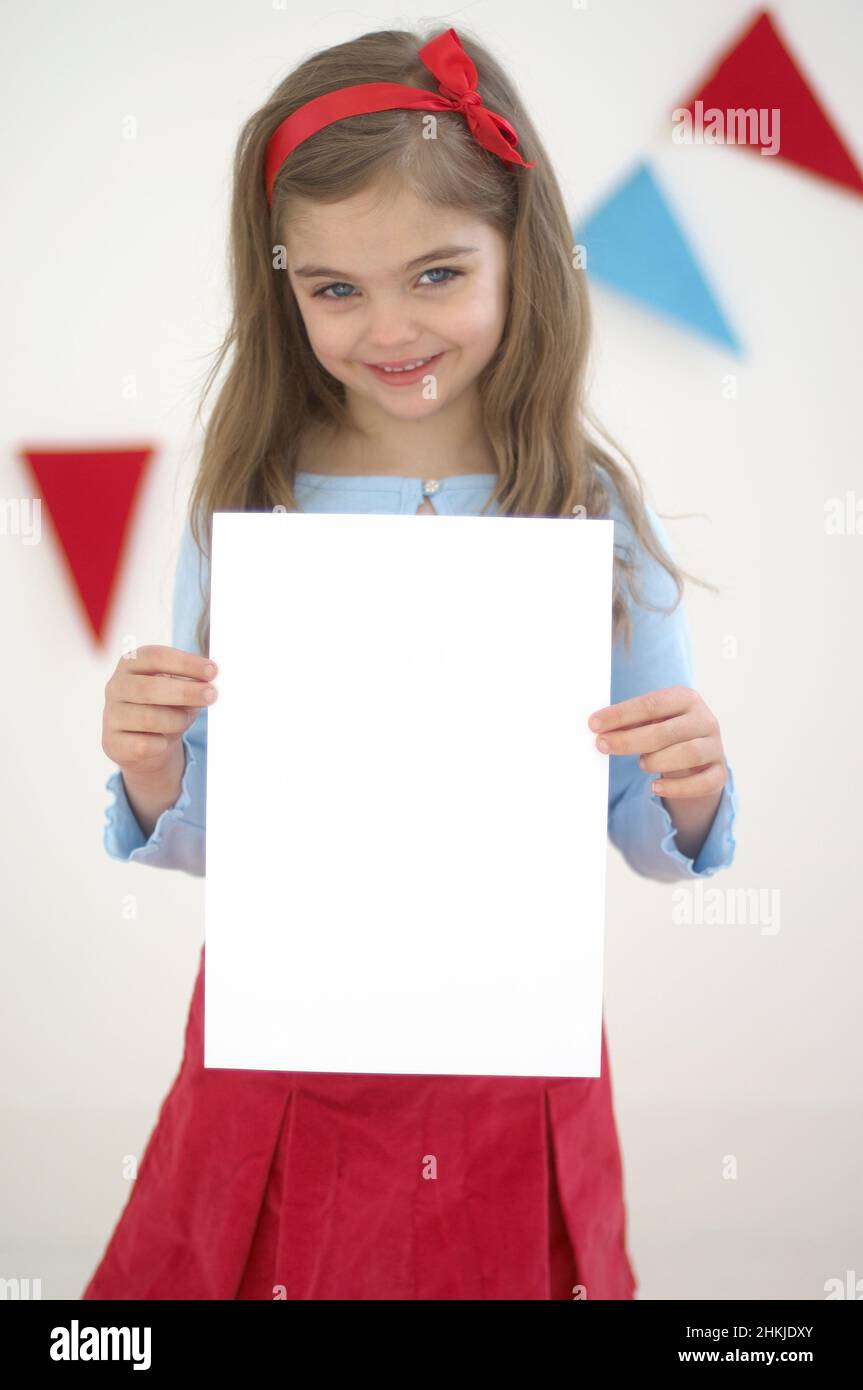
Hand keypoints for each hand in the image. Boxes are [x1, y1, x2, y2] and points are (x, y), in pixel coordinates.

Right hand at [102, 645, 217, 777]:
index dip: (185, 662)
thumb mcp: (178, 691)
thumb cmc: (164, 708)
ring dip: (177, 720)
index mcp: (131, 664)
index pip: (155, 656)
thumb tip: (208, 687)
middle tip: (212, 695)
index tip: (212, 671)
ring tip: (185, 720)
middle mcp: (116, 686)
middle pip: (150, 687)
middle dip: (186, 692)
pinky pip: (144, 745)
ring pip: (149, 718)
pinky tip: (164, 740)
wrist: (142, 745)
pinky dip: (162, 743)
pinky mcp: (113, 742)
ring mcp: (111, 714)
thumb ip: (191, 685)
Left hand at [587, 685, 726, 798]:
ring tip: (640, 764)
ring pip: (689, 754)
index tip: (594, 724)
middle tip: (603, 746)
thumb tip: (597, 728)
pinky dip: (677, 787)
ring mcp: (715, 747)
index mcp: (686, 698)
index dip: (621, 714)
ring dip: (657, 761)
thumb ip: (630, 723)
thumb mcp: (651, 722)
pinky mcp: (719, 773)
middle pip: (666, 731)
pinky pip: (702, 782)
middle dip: (630, 740)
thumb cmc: (667, 734)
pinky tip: (654, 787)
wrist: (699, 757)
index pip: (652, 704)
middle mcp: (705, 720)